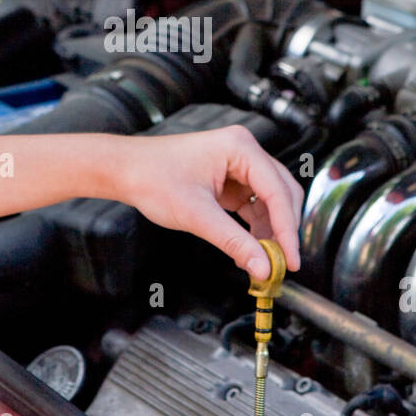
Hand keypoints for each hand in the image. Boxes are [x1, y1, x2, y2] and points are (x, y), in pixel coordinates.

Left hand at [113, 125, 303, 281]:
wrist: (125, 170)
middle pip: (282, 193)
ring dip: (269, 231)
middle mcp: (244, 151)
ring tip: (264, 261)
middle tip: (282, 264)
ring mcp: (238, 164)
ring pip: (270, 201)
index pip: (277, 192)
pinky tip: (250, 249)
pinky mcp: (230, 178)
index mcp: (240, 147)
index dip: (287, 229)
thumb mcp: (196, 216)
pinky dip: (255, 227)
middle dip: (283, 230)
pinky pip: (253, 204)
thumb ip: (233, 242)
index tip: (290, 259)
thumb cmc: (152, 178)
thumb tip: (262, 267)